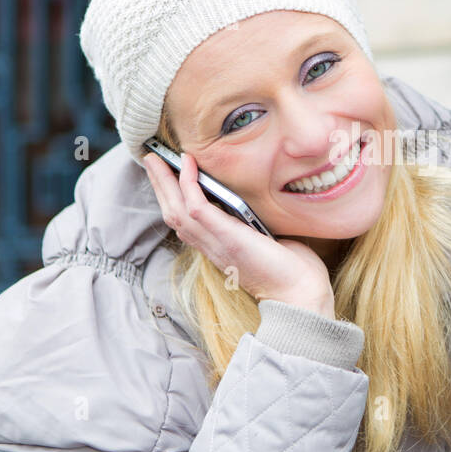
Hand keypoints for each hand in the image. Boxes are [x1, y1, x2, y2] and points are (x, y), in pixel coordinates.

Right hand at [143, 151, 335, 318]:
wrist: (300, 293)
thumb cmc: (289, 268)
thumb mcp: (264, 240)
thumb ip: (250, 224)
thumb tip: (251, 200)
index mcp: (216, 248)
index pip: (185, 222)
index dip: (172, 199)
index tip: (166, 176)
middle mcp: (210, 247)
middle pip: (172, 213)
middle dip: (159, 186)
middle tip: (150, 159)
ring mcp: (215, 243)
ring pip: (176, 209)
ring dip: (164, 181)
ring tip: (157, 158)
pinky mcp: (226, 238)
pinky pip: (196, 207)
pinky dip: (188, 184)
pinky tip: (187, 165)